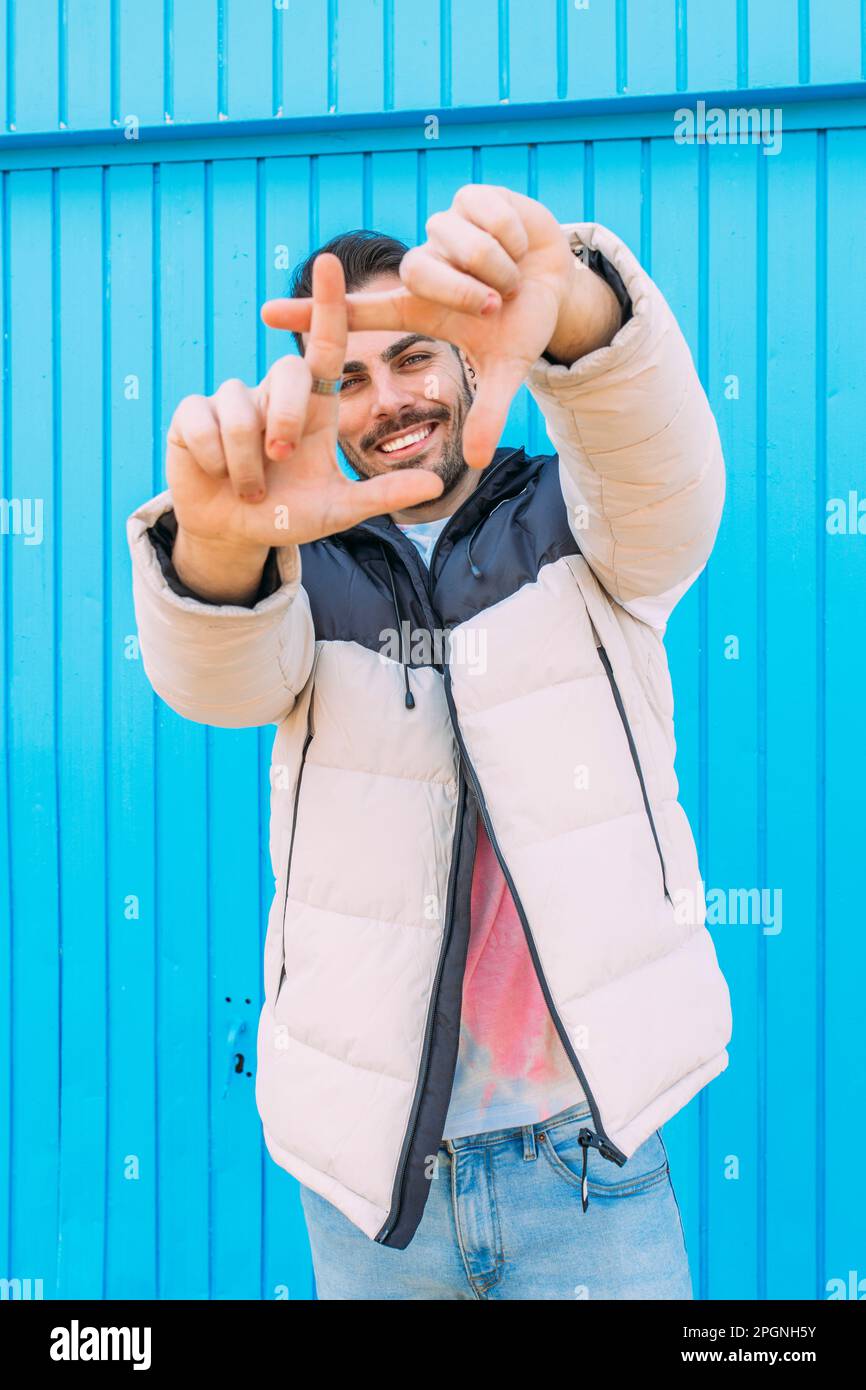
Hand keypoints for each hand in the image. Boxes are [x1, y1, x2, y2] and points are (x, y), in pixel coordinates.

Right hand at [167, 253, 443, 552]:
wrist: (235, 533)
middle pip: (286, 374)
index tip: (329, 263)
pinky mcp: (190, 414)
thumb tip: (436, 483)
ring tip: (249, 489)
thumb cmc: (288, 515)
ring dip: (246, 462)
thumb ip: (382, 495)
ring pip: (239, 410)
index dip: (327, 305)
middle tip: (278, 459)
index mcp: (312, 406)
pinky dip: (213, 459)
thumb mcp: (337, 509)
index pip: (324, 345)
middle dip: (283, 419)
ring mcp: (229, 400)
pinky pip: (201, 424)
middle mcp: (272, 393)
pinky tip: (216, 474)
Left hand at [261, 186, 580, 468]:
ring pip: (455, 240)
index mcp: (418, 308)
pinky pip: (483, 211)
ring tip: (511, 274)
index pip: (356, 312)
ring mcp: (442, 230)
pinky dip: (511, 232)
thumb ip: (488, 412)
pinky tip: (519, 244)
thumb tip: (474, 463)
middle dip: (467, 287)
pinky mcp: (468, 197)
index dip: (313, 313)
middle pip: (421, 271)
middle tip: (498, 303)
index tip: (265, 314)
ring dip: (496, 261)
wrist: (561, 279)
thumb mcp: (507, 368)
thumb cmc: (523, 322)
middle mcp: (421, 268)